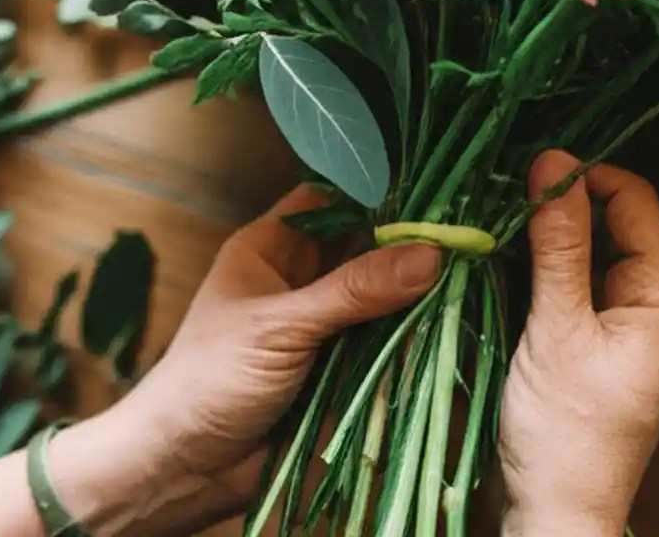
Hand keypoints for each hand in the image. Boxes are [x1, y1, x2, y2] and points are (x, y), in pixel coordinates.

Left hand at [53, 186, 441, 533]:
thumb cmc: (211, 380)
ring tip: (472, 276)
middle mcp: (299, 280)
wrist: (186, 467)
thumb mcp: (281, 326)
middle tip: (467, 238)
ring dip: (416, 294)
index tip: (432, 190)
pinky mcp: (339, 369)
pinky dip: (412, 337)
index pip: (330, 201)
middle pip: (364, 248)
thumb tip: (431, 254)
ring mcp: (322, 325)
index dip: (374, 192)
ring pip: (381, 297)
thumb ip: (354, 291)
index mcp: (270, 250)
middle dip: (408, 246)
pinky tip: (453, 323)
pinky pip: (384, 343)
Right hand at [499, 150, 658, 535]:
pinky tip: (505, 265)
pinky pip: (578, 288)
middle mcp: (658, 307)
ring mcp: (630, 327)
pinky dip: (544, 272)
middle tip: (504, 195)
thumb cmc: (564, 434)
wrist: (557, 514)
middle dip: (563, 206)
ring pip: (591, 255)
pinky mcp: (601, 345)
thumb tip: (554, 163)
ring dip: (548, 239)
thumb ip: (557, 245)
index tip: (530, 170)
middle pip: (616, 225)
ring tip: (497, 225)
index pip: (637, 203)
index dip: (587, 177)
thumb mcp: (555, 330)